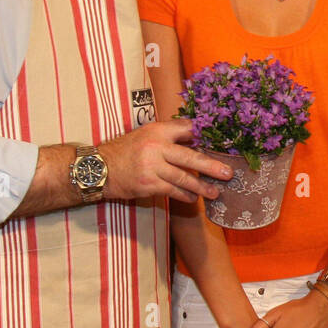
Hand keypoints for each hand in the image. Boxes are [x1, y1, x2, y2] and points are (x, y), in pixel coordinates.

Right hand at [99, 117, 230, 201]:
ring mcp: (152, 167)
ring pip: (183, 178)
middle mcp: (156, 147)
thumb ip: (169, 135)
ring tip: (215, 191)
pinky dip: (184, 195)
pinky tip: (193, 198)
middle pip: (190, 157)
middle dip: (211, 166)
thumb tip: (198, 138)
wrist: (99, 168)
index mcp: (157, 131)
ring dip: (201, 186)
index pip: (187, 129)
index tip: (223, 143)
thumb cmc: (125, 150)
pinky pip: (172, 191)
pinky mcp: (148, 184)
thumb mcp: (146, 134)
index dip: (204, 135)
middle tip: (228, 173)